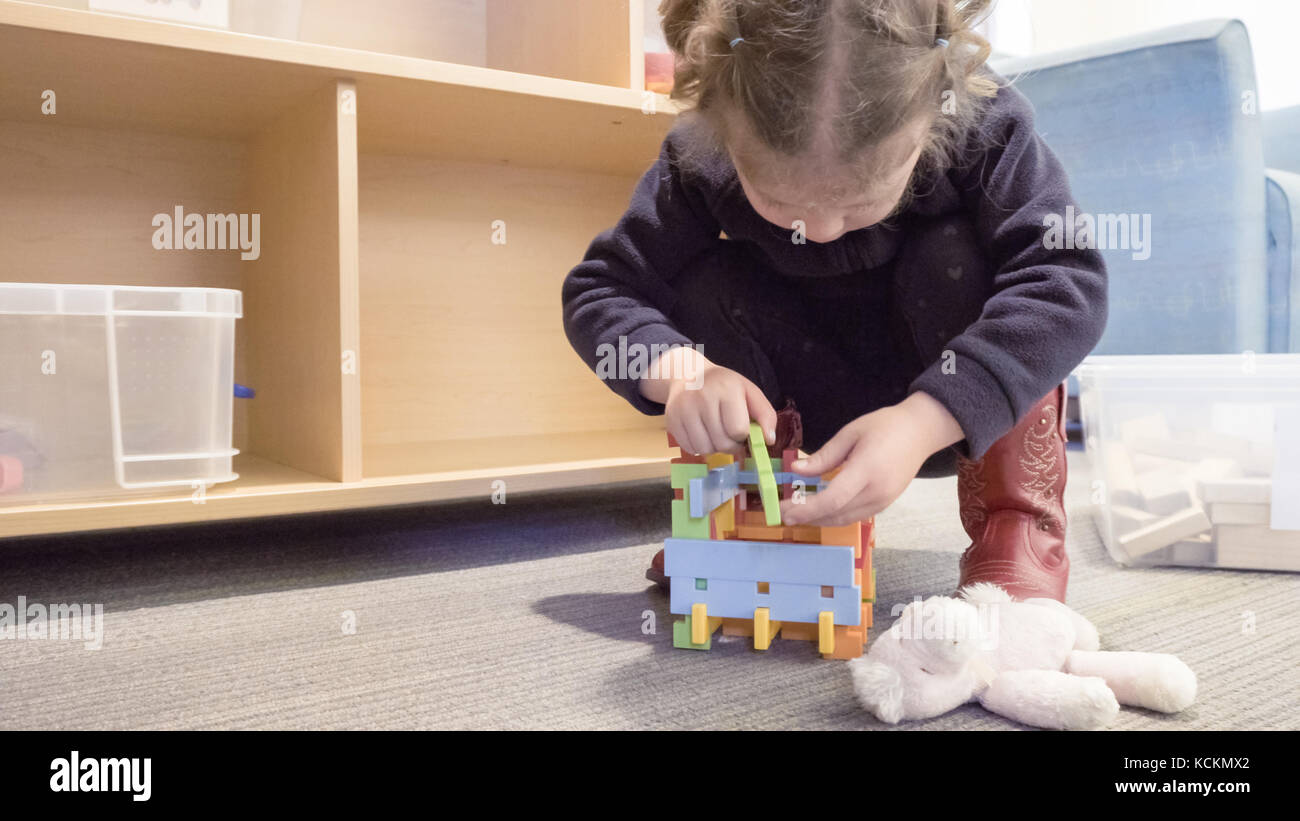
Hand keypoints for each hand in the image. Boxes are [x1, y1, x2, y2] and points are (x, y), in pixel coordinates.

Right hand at [640, 347, 776, 454]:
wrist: (687, 373)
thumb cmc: (724, 386)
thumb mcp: (749, 392)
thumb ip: (765, 414)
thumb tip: (768, 440)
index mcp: (726, 389)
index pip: (738, 430)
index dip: (742, 435)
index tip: (741, 429)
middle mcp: (702, 397)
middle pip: (722, 443)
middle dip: (730, 445)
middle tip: (729, 434)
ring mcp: (683, 409)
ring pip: (704, 449)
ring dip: (714, 447)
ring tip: (715, 433)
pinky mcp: (671, 420)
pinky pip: (690, 448)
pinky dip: (699, 446)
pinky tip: (701, 432)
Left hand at [781, 392, 963, 525]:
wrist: (921, 431)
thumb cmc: (885, 426)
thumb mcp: (850, 434)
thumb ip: (823, 456)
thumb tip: (796, 469)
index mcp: (867, 470)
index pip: (832, 499)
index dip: (805, 509)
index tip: (783, 510)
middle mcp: (876, 492)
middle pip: (836, 514)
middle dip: (806, 517)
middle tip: (782, 514)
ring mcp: (883, 501)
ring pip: (844, 519)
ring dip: (819, 519)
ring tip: (797, 513)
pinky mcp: (885, 504)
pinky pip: (855, 515)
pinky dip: (834, 516)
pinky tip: (819, 509)